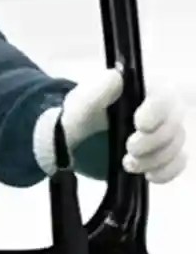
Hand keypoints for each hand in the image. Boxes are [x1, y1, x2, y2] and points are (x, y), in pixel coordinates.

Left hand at [35, 68, 186, 182]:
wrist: (76, 141)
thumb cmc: (80, 114)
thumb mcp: (79, 103)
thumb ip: (94, 91)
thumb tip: (115, 77)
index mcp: (140, 89)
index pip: (163, 95)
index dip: (158, 110)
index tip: (140, 124)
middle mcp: (159, 109)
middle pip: (174, 124)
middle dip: (154, 141)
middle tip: (130, 149)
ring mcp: (163, 133)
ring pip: (176, 146)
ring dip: (156, 159)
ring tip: (128, 164)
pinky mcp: (163, 154)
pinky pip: (177, 163)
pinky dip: (166, 171)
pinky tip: (149, 176)